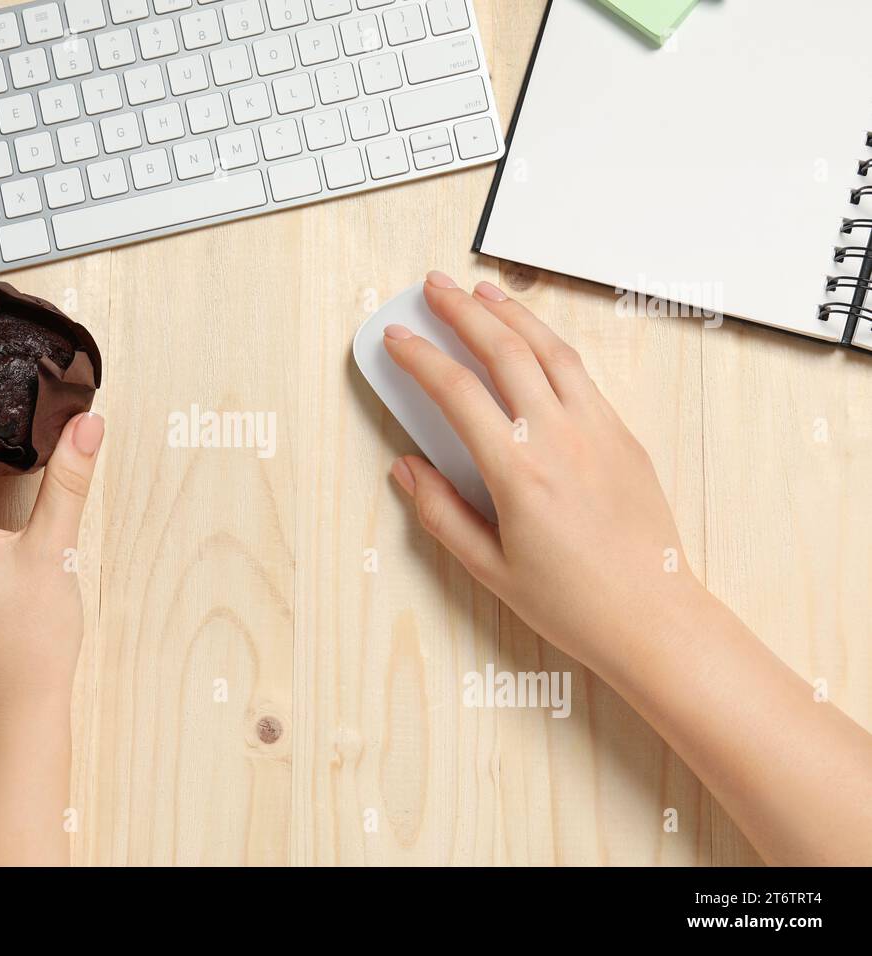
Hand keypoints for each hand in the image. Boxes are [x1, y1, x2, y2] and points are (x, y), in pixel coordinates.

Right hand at [384, 271, 701, 676]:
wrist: (654, 617)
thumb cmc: (574, 603)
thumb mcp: (489, 568)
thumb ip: (440, 514)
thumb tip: (407, 470)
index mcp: (519, 472)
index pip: (456, 393)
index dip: (420, 358)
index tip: (397, 340)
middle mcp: (560, 438)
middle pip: (504, 351)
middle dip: (462, 312)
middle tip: (434, 288)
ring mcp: (597, 431)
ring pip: (549, 350)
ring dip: (511, 313)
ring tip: (482, 291)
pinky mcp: (623, 436)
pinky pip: (580, 374)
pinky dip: (549, 344)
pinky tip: (533, 338)